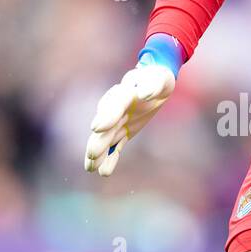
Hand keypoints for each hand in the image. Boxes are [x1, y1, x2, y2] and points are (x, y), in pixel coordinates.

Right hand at [83, 61, 175, 177]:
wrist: (154, 82)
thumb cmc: (158, 79)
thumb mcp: (160, 79)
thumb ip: (152, 85)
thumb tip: (143, 94)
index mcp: (124, 92)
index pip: (115, 104)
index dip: (107, 115)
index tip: (97, 128)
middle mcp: (116, 108)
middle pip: (106, 124)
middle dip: (99, 139)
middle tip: (92, 154)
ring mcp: (118, 120)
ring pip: (106, 138)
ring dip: (99, 152)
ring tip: (91, 168)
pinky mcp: (123, 130)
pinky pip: (116, 146)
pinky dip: (111, 158)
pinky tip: (104, 172)